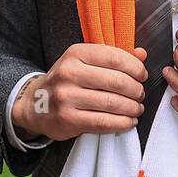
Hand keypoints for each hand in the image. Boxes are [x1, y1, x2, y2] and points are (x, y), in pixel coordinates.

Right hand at [13, 44, 148, 140]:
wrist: (36, 104)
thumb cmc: (67, 81)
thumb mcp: (85, 62)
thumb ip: (113, 56)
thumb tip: (142, 54)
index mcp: (75, 53)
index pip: (115, 57)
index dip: (135, 68)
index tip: (142, 76)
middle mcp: (69, 73)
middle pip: (117, 81)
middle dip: (136, 90)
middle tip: (140, 95)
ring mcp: (66, 97)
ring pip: (112, 103)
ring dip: (132, 108)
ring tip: (137, 109)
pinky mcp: (68, 120)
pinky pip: (104, 122)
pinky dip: (122, 123)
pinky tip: (128, 122)